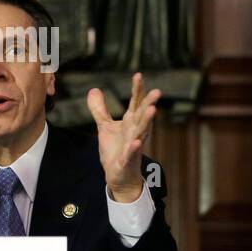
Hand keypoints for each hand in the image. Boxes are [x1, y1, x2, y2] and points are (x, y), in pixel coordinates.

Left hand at [87, 72, 160, 201]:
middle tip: (157, 91)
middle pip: (143, 115)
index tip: (138, 75)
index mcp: (130, 122)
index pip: (135, 103)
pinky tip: (137, 142)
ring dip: (147, 121)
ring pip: (142, 131)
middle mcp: (135, 131)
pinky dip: (134, 148)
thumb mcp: (104, 127)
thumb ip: (100, 109)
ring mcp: (133, 145)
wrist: (118, 175)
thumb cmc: (115, 150)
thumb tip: (94, 89)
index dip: (137, 90)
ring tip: (153, 110)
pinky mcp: (127, 160)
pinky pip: (132, 153)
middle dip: (149, 103)